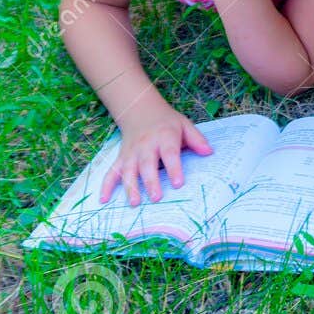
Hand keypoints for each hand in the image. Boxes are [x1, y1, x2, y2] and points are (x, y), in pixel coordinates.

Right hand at [99, 105, 213, 206]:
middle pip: (147, 164)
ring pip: (129, 170)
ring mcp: (131, 152)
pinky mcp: (121, 158)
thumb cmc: (167, 122)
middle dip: (151, 181)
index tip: (178, 183)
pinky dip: (106, 185)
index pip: (170, 153)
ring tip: (135, 203)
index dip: (174, 168)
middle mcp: (146, 145)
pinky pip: (111, 172)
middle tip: (156, 198)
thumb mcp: (184, 125)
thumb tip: (209, 152)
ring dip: (130, 187)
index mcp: (164, 137)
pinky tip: (103, 199)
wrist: (141, 110)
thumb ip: (197, 139)